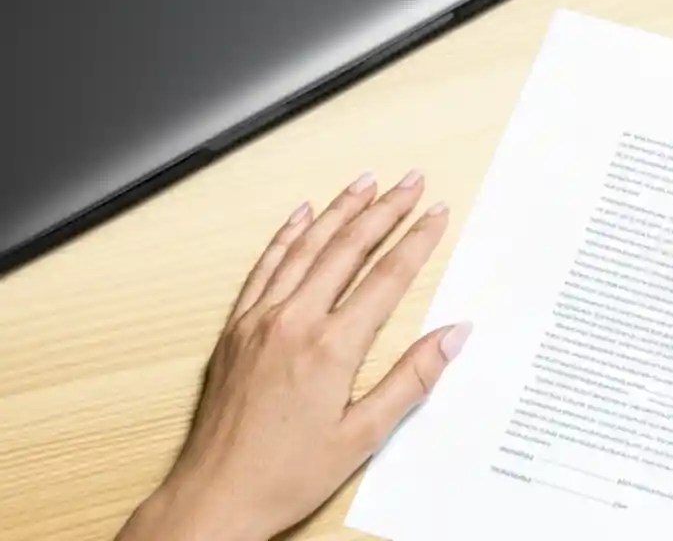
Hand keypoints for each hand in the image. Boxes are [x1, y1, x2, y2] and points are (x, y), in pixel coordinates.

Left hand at [117, 170, 471, 540]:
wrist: (214, 496)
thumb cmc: (286, 474)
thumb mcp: (364, 435)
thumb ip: (411, 379)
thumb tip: (453, 336)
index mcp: (331, 347)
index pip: (386, 277)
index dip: (416, 241)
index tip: (436, 214)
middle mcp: (293, 321)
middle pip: (348, 248)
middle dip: (385, 210)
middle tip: (410, 181)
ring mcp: (259, 320)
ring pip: (305, 248)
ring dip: (339, 210)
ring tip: (366, 183)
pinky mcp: (235, 329)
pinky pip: (264, 267)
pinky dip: (286, 236)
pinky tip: (301, 215)